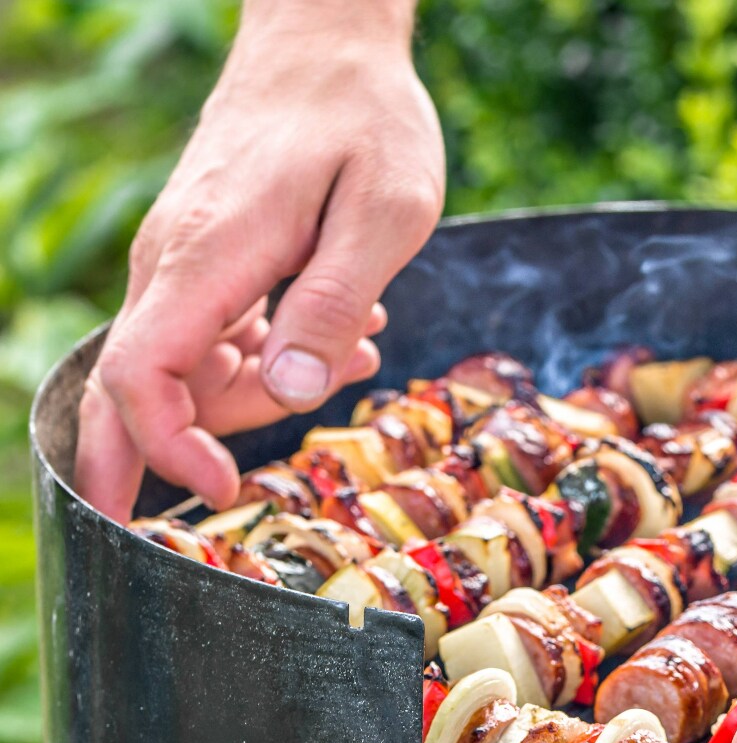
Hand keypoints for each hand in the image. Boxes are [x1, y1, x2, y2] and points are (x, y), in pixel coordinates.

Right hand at [77, 3, 442, 520]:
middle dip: (181, 451)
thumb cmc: (366, 122)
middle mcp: (174, 265)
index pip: (142, 376)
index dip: (170, 449)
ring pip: (191, 372)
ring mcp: (183, 264)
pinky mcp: (206, 263)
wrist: (331, 47)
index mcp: (207, 257)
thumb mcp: (385, 213)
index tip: (225, 491)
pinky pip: (215, 340)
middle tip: (269, 453)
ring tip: (363, 346)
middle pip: (143, 391)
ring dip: (270, 390)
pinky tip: (344, 331)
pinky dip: (272, 356)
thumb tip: (294, 387)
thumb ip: (334, 299)